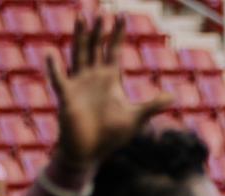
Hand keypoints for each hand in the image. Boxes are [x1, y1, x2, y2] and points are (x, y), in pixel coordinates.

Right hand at [44, 14, 171, 167]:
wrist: (90, 152)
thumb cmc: (111, 135)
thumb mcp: (136, 118)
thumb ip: (152, 106)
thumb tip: (173, 98)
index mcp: (110, 79)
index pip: (113, 50)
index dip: (117, 34)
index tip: (121, 15)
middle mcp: (93, 76)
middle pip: (95, 46)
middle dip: (99, 29)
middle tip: (102, 11)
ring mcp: (78, 84)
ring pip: (79, 54)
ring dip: (79, 37)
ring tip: (81, 17)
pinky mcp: (67, 97)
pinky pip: (59, 79)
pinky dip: (54, 68)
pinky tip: (50, 53)